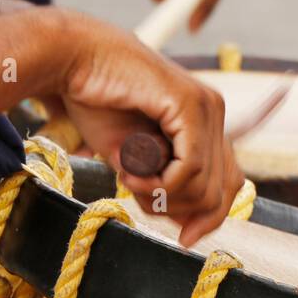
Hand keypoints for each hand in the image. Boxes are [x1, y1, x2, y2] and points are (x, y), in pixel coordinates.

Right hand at [54, 11, 242, 245]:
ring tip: (129, 180)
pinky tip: (131, 175)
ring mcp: (206, 106)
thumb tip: (187, 225)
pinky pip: (190, 167)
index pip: (227, 183)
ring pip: (204, 185)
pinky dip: (161, 183)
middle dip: (178, 209)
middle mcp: (213, 113)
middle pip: (218, 191)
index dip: (210, 218)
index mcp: (205, 124)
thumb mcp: (135, 157)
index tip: (185, 239)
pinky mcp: (189, 103)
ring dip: (162, 196)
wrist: (70, 59)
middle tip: (139, 196)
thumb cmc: (96, 102)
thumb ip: (163, 185)